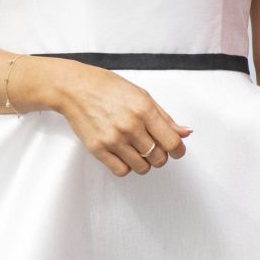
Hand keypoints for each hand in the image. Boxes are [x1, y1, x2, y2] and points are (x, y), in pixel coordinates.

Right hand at [43, 63, 189, 177]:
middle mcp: (130, 126)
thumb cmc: (108, 88)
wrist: (75, 89)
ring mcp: (113, 139)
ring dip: (144, 163)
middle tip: (154, 147)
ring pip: (142, 168)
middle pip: (159, 158)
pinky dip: (127, 166)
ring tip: (137, 150)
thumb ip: (165, 117)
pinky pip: (122, 170)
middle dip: (161, 156)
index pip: (172, 142)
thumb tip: (185, 133)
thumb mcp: (142, 95)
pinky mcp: (98, 149)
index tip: (176, 150)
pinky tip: (124, 154)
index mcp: (144, 110)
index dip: (178, 150)